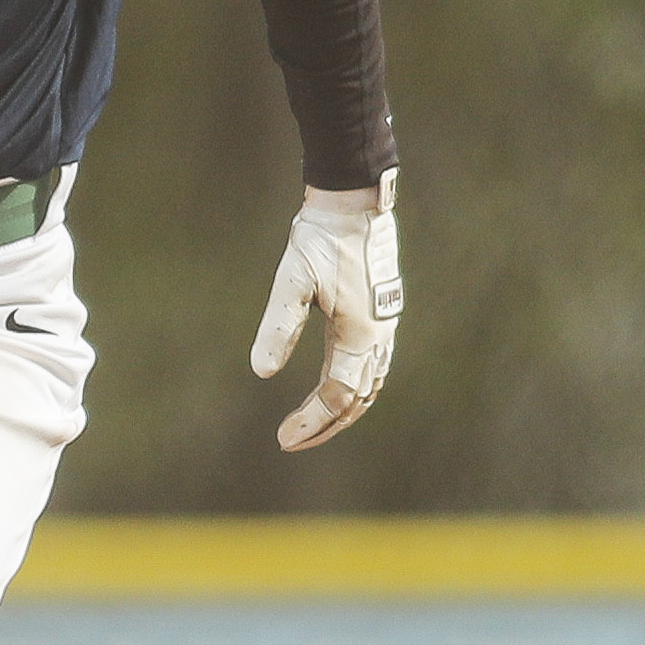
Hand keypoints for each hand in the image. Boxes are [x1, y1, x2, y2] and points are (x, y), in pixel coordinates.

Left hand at [250, 169, 400, 450]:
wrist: (354, 204)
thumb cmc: (321, 238)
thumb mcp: (292, 280)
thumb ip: (279, 326)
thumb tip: (261, 372)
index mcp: (359, 334)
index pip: (336, 395)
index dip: (311, 421)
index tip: (283, 438)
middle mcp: (378, 337)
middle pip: (356, 399)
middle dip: (325, 424)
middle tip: (291, 440)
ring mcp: (384, 327)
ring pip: (369, 385)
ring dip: (342, 410)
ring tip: (312, 425)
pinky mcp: (380, 315)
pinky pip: (373, 366)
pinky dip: (355, 388)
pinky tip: (336, 390)